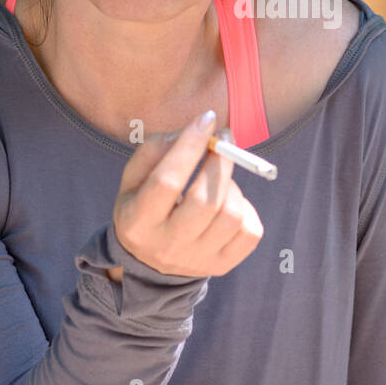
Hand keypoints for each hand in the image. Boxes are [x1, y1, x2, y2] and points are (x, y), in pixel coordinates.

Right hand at [110, 111, 263, 278]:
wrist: (152, 261)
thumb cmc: (145, 205)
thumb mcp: (135, 178)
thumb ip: (155, 149)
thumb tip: (195, 131)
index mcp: (137, 221)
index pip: (167, 181)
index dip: (190, 146)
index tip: (207, 119)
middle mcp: (167, 245)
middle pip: (205, 201)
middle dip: (221, 161)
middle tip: (223, 139)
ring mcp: (198, 259)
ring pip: (231, 214)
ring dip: (232, 184)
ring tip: (220, 176)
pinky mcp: (223, 265)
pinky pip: (251, 231)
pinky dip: (247, 208)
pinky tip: (229, 201)